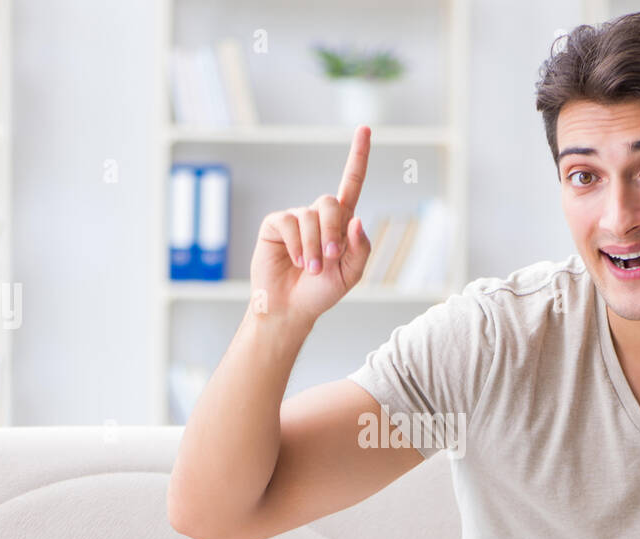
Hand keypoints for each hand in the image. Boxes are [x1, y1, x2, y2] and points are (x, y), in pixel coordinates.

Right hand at [248, 125, 372, 327]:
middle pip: (330, 202)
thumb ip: (360, 247)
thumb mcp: (351, 273)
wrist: (292, 307)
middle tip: (329, 257)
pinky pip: (289, 223)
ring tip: (310, 268)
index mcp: (341, 223)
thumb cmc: (322, 292)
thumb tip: (356, 219)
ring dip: (314, 246)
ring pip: (310, 216)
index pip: (352, 183)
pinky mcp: (275, 225)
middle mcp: (318, 215)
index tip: (364, 129)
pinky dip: (297, 244)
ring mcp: (295, 218)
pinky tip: (296, 261)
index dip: (358, 156)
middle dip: (332, 231)